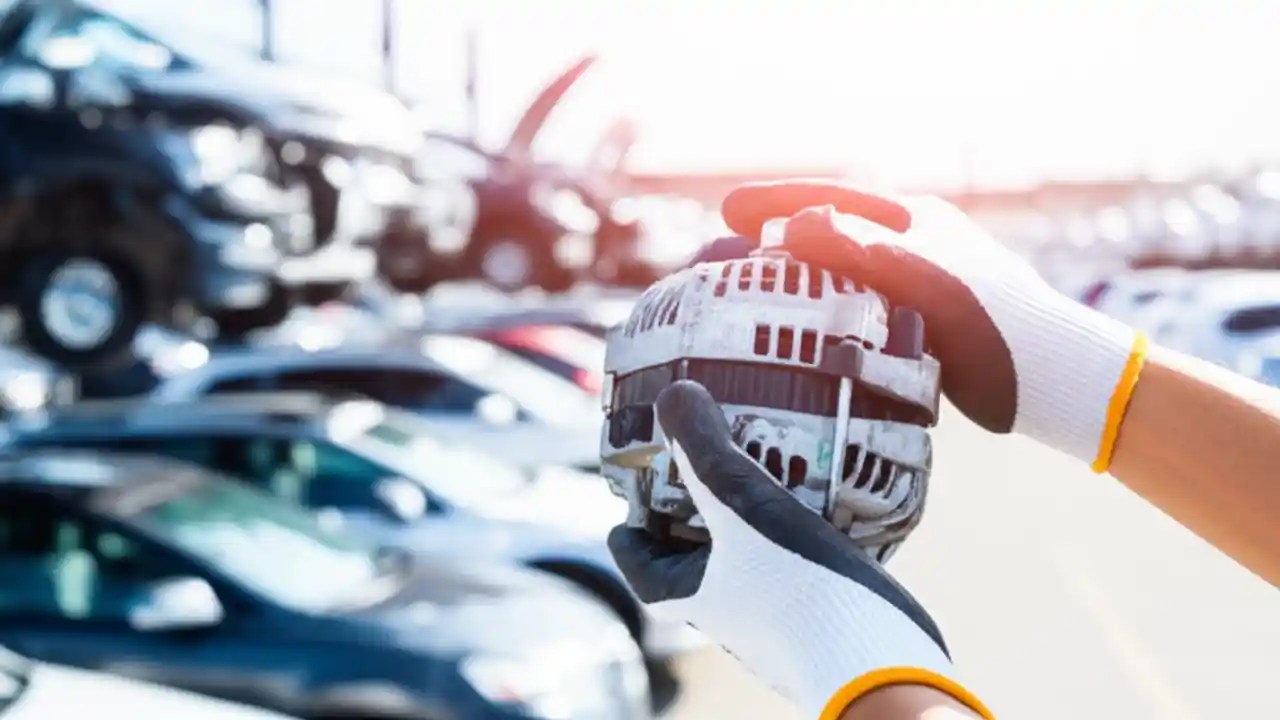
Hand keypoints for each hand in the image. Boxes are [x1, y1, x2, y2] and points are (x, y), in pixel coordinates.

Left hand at [608, 381, 990, 718]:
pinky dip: (803, 531)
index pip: (638, 562)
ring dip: (753, 515)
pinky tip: (830, 499)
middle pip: (695, 552)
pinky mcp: (823, 615)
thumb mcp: (743, 505)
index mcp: (690, 594)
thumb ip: (706, 450)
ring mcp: (777, 617)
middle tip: (709, 455)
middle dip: (698, 506)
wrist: (879, 663)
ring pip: (751, 556)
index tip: (631, 497)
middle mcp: (727, 611)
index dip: (630, 529)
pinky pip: (800, 565)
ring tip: (772, 464)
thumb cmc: (798, 589)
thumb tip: (672, 392)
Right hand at [720, 180, 1146, 469]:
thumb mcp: (925, 279)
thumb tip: (792, 224)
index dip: (776, 200)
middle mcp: (912, 245)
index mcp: (916, 220)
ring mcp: (915, 284)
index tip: (728, 210)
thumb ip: (861, 248)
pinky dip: (817, 309)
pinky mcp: (918, 325)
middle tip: (723, 242)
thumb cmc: (995, 325)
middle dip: (775, 233)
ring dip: (792, 273)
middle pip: (829, 229)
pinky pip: (853, 306)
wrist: (1052, 379)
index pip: (832, 198)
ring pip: (839, 270)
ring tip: (745, 287)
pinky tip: (795, 330)